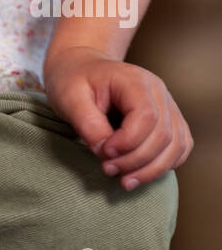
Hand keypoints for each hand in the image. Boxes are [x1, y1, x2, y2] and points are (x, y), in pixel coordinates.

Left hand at [43, 46, 192, 190]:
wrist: (81, 68)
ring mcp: (167, 105)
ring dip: (152, 169)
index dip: (129, 141)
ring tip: (125, 180)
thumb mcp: (70, 98)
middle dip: (136, 160)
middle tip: (108, 169)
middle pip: (163, 134)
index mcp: (134, 80)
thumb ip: (88, 124)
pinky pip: (180, 148)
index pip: (147, 116)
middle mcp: (158, 91)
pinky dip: (165, 165)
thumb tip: (106, 152)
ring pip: (176, 145)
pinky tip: (141, 173)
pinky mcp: (169, 120)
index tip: (104, 151)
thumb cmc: (74, 81)